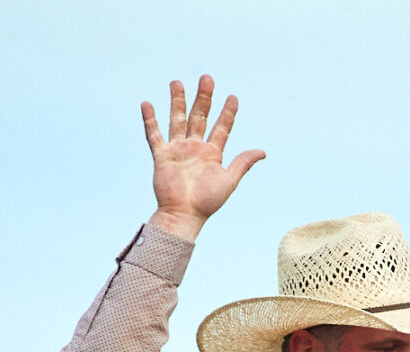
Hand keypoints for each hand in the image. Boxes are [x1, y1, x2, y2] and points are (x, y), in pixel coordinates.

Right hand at [141, 75, 264, 242]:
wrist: (184, 214)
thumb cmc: (207, 202)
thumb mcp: (229, 180)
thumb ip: (243, 163)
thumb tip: (263, 151)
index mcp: (212, 153)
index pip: (222, 128)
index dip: (228, 113)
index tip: (233, 97)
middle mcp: (195, 148)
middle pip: (200, 117)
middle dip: (204, 98)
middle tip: (207, 78)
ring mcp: (178, 150)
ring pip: (178, 120)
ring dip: (178, 101)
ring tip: (176, 82)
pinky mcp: (162, 155)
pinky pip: (154, 134)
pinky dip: (150, 120)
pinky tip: (147, 104)